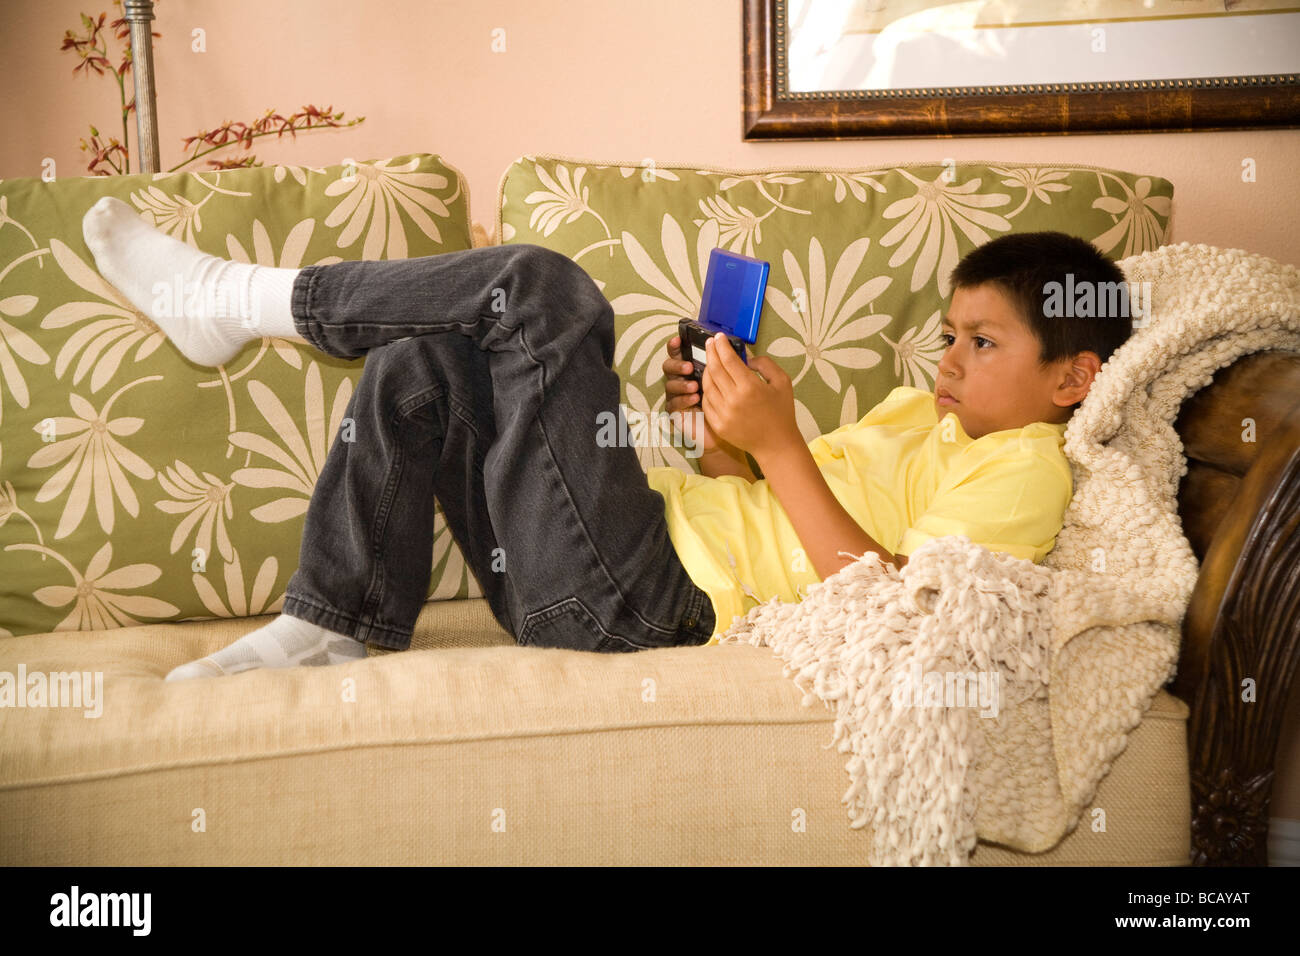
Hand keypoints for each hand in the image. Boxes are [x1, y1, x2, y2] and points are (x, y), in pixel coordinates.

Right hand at [662, 334, 726, 456]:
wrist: (733, 427)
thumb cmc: (735, 401)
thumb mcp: (737, 378)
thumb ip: (734, 362)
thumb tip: (732, 346)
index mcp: (694, 367)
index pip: (680, 352)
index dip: (675, 345)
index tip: (679, 340)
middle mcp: (683, 379)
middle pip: (669, 366)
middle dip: (677, 364)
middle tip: (689, 367)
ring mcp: (678, 396)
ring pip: (669, 385)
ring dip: (681, 383)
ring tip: (695, 386)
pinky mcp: (677, 412)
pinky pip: (672, 404)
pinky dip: (682, 400)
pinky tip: (694, 399)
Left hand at [699, 333, 798, 460]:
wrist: (776, 444)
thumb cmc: (781, 412)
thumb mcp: (782, 382)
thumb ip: (765, 364)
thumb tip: (746, 358)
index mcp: (750, 387)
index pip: (728, 360)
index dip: (721, 346)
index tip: (718, 337)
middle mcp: (734, 400)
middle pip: (714, 370)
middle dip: (711, 353)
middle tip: (710, 343)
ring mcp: (723, 414)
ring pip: (707, 385)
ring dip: (707, 370)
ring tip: (711, 362)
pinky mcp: (718, 425)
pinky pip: (706, 402)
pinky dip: (707, 390)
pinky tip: (711, 382)